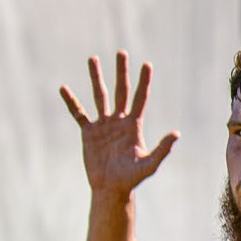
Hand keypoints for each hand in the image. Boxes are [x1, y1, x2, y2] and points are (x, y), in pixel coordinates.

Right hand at [59, 51, 178, 195]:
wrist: (111, 188)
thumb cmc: (132, 178)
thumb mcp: (149, 164)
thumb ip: (162, 149)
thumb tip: (176, 134)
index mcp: (134, 126)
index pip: (141, 99)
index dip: (144, 82)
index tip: (147, 64)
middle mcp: (119, 121)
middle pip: (120, 91)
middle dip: (121, 72)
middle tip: (121, 52)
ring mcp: (103, 125)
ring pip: (99, 96)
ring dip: (95, 77)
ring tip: (93, 59)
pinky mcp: (88, 132)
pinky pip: (78, 113)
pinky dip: (71, 101)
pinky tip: (63, 88)